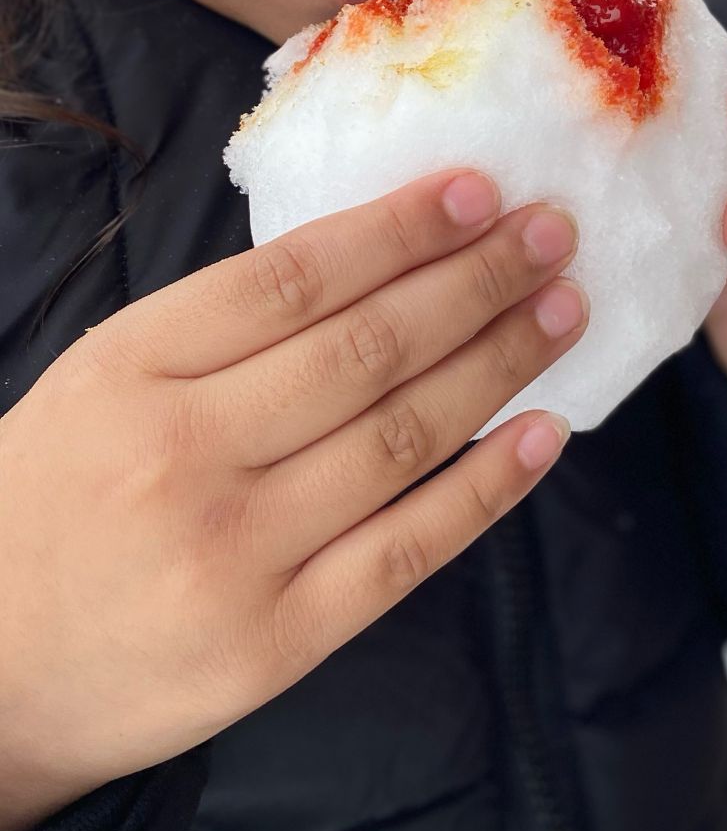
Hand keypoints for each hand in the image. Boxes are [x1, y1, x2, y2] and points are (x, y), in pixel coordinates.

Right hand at [0, 169, 586, 830]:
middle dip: (477, 279)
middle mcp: (185, 456)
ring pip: (403, 436)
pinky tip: (544, 430)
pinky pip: (407, 548)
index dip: (400, 229)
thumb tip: (384, 250)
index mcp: (133, 369)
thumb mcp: (105, 379)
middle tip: (552, 231)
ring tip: (564, 308)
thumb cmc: (59, 496)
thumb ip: (222, 326)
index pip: (294, 277)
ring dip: (501, 361)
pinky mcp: (276, 642)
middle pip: (366, 348)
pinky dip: (488, 486)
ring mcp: (235, 555)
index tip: (481, 188)